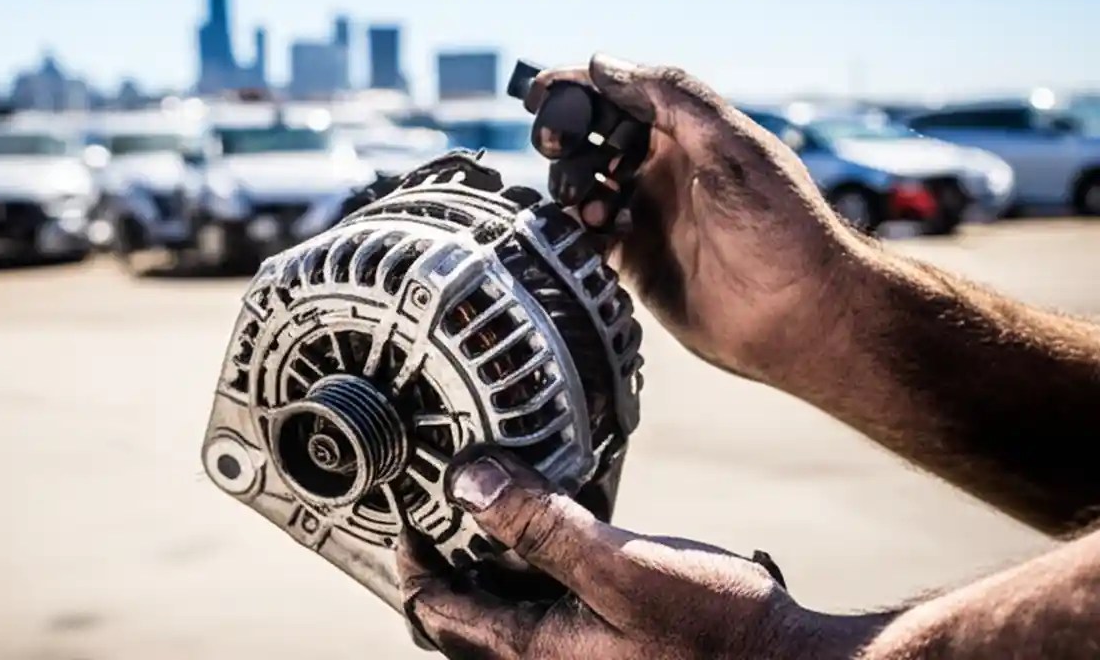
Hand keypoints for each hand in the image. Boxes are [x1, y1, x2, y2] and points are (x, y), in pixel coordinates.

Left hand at [398, 449, 884, 658]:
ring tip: (515, 510)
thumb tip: (469, 483)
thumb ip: (540, 525)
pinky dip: (550, 579)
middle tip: (453, 510)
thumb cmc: (720, 637)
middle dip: (455, 565)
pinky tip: (581, 537)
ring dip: (505, 566)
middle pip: (469, 623)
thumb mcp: (621, 566)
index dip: (412, 563)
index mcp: (532, 657)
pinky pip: (558, 619)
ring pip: (515, 619)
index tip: (405, 517)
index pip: (437, 613)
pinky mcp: (616, 655)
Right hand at [528, 55, 873, 383]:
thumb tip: (603, 65)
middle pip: (589, 139)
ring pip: (580, 187)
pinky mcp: (632, 261)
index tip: (541, 93)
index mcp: (688, 132)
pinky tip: (597, 231)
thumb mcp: (732, 146)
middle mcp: (661, 170)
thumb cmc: (782, 226)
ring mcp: (645, 215)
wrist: (798, 312)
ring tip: (592, 201)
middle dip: (565, 136)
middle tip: (558, 144)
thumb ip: (672, 98)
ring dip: (571, 185)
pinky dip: (576, 229)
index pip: (619, 96)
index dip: (577, 89)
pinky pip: (584, 236)